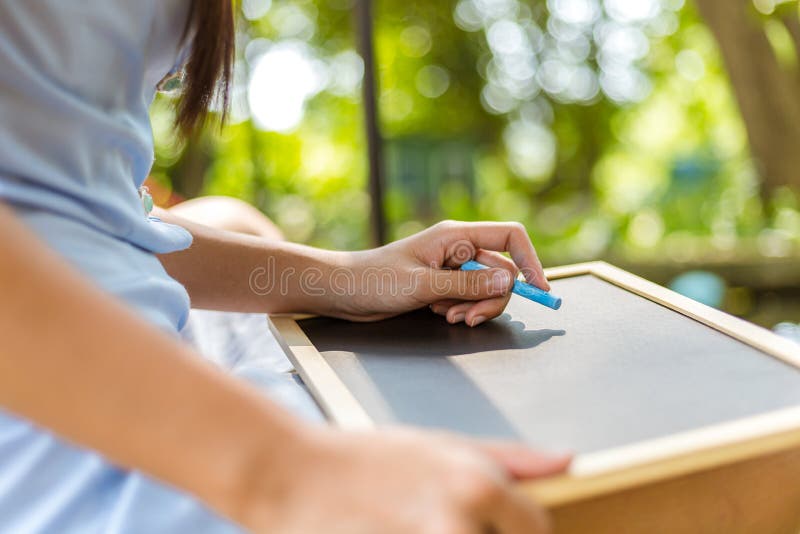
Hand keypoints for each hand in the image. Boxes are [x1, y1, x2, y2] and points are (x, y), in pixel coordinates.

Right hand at [239, 426, 569, 533]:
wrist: (292, 476)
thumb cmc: (366, 458)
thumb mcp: (440, 445)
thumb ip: (510, 458)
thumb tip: (567, 461)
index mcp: (476, 485)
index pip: (536, 530)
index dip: (519, 532)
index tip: (495, 527)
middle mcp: (456, 524)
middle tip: (437, 521)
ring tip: (410, 523)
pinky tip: (392, 530)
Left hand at [337, 220, 548, 324]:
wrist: (344, 290)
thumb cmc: (375, 280)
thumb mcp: (423, 285)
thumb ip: (467, 285)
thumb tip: (508, 283)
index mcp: (456, 236)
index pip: (510, 237)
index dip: (531, 260)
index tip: (539, 289)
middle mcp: (459, 248)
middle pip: (501, 272)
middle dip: (491, 299)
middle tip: (468, 318)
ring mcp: (452, 267)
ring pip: (487, 289)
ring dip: (474, 307)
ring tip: (445, 315)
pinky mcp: (443, 284)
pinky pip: (469, 298)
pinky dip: (461, 309)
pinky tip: (438, 313)